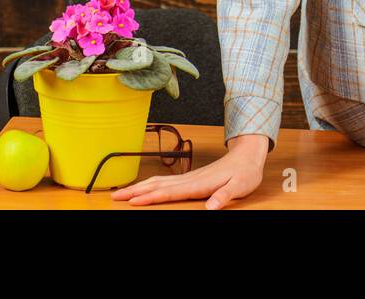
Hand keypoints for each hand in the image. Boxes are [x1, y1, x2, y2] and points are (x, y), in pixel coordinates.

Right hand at [110, 137, 266, 208]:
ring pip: (158, 181)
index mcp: (199, 183)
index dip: (151, 197)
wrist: (249, 155)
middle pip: (157, 185)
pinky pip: (165, 181)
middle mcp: (190, 179)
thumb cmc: (245, 172)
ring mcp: (189, 177)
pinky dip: (150, 184)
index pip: (170, 191)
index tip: (134, 201)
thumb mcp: (240, 186)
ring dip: (139, 187)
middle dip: (135, 191)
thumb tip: (211, 208)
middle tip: (115, 196)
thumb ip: (224, 196)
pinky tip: (144, 188)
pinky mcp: (190, 178)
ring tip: (122, 192)